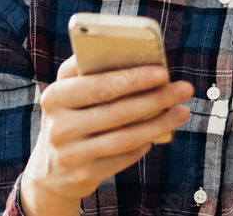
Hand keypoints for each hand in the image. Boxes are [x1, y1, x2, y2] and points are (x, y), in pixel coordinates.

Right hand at [20, 55, 193, 214]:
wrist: (50, 168)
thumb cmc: (69, 115)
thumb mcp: (67, 91)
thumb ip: (88, 70)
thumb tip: (132, 56)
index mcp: (54, 96)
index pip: (98, 85)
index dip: (132, 78)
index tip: (162, 72)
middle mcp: (59, 126)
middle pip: (116, 111)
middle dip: (155, 98)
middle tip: (182, 89)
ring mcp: (71, 154)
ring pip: (125, 137)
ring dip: (159, 123)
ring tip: (181, 111)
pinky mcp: (84, 175)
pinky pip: (124, 157)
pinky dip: (144, 144)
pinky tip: (159, 133)